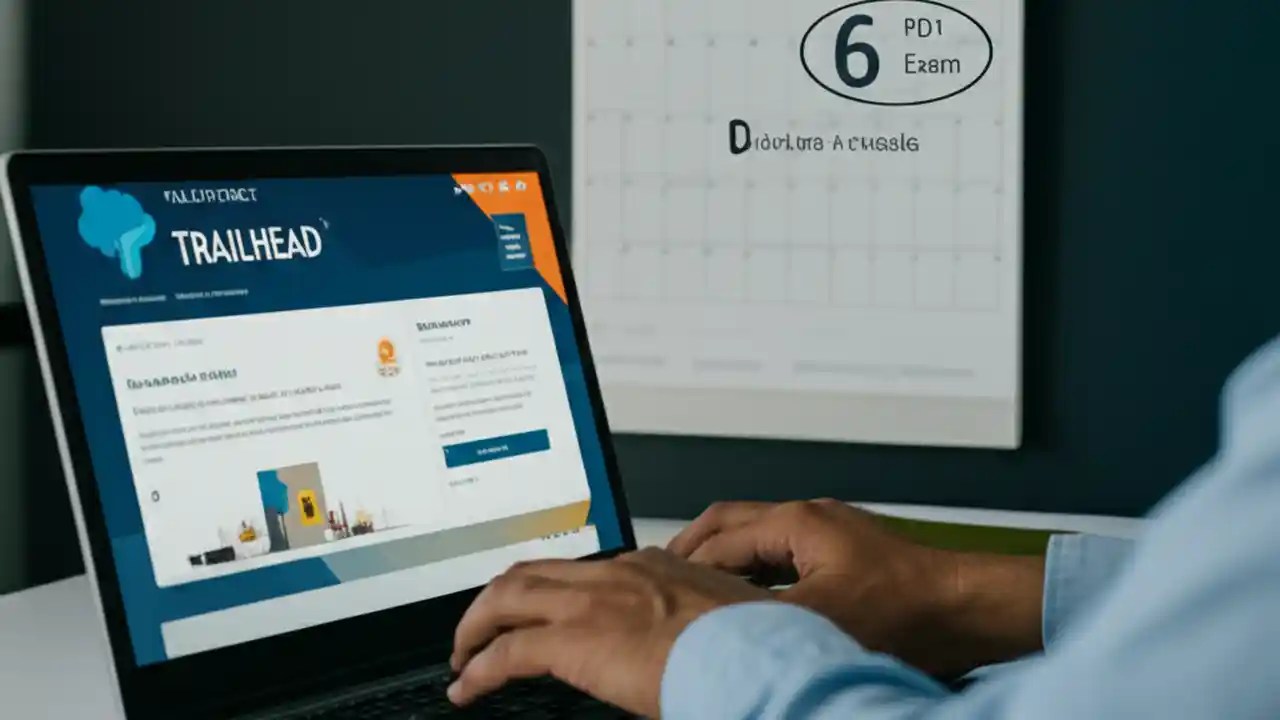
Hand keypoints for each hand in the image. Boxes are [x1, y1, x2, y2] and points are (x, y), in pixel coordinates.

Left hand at [448, 547, 770, 715]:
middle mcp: (615, 573)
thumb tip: (684, 645)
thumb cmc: (754, 647)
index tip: (544, 611)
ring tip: (465, 656)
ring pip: (507, 597)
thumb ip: (689, 621)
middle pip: (533, 573)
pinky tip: (468, 688)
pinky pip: (506, 652)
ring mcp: (591, 602)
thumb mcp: (719, 619)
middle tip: (482, 628)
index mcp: (652, 566)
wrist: (759, 658)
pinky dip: (479, 669)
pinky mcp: (574, 641)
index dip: (553, 592)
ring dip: (477, 626)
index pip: (584, 571)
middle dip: (499, 599)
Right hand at [668, 500, 1044, 676]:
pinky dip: (756, 570)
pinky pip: (783, 551)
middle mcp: (810, 518)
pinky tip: (752, 600)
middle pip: (730, 523)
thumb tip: (714, 623)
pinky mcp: (845, 552)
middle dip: (693, 548)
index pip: (718, 543)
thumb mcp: (816, 621)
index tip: (658, 587)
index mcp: (797, 522)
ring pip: (756, 536)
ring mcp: (829, 532)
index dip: (683, 569)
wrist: (966, 609)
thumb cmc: (910, 611)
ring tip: (699, 590)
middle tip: (663, 574)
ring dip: (725, 559)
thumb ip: (757, 615)